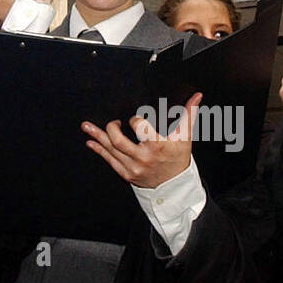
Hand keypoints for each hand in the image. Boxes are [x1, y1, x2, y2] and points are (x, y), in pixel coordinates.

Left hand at [83, 91, 201, 187]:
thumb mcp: (185, 137)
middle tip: (113, 122)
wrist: (175, 185)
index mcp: (157, 146)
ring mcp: (133, 167)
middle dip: (110, 128)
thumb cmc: (178, 158)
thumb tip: (197, 96)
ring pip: (110, 150)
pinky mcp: (127, 174)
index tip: (135, 119)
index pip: (139, 127)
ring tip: (86, 126)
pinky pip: (109, 161)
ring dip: (97, 136)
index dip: (135, 120)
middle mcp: (143, 158)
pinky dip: (99, 150)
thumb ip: (189, 115)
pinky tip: (91, 142)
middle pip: (118, 140)